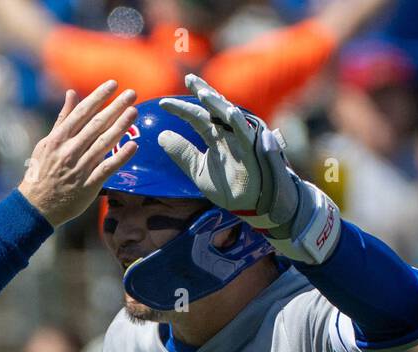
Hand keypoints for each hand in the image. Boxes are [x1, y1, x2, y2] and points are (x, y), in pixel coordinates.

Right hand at [18, 81, 138, 225]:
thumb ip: (62, 119)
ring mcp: (79, 168)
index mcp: (59, 138)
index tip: (113, 84)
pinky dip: (120, 157)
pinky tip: (133, 146)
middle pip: (96, 125)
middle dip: (115, 107)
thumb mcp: (47, 143)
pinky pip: (107, 169)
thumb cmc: (41, 172)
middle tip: (132, 94)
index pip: (82, 112)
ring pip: (103, 143)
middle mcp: (70, 151)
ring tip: (134, 112)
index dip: (99, 97)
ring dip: (120, 127)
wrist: (36, 206)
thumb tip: (72, 93)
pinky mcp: (88, 186)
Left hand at [159, 74, 339, 263]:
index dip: (181, 108)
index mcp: (216, 135)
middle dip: (202, 91)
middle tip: (188, 78)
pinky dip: (238, 121)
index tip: (162, 103)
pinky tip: (228, 110)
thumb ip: (182, 153)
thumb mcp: (199, 171)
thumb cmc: (230, 188)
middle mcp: (230, 132)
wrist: (253, 206)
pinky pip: (248, 132)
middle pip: (214, 107)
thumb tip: (161, 135)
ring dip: (218, 102)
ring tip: (202, 92)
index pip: (197, 116)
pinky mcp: (255, 148)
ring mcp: (243, 137)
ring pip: (230, 114)